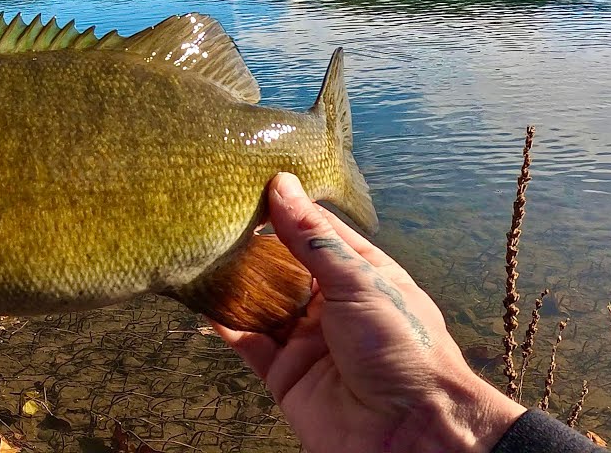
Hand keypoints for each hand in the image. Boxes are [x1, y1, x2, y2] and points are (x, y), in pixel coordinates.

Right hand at [216, 173, 525, 452]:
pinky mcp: (283, 372)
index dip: (286, 208)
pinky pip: (245, 341)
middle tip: (214, 214)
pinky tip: (200, 296)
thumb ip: (313, 239)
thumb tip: (281, 185)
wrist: (411, 434)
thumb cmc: (405, 351)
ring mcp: (305, 339)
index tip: (249, 183)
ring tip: (199, 248)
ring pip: (259, 301)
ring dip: (232, 280)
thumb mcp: (360, 281)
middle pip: (281, 266)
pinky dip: (222, 321)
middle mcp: (331, 305)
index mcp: (361, 275)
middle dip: (251, 244)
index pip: (317, 232)